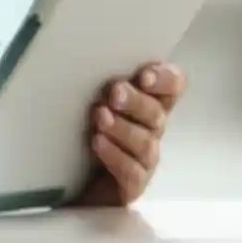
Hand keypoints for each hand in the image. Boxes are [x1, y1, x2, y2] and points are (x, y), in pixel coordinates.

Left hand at [73, 62, 185, 206]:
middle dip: (135, 101)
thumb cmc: (81, 131)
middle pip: (157, 113)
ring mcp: (144, 160)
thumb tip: (93, 56)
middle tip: (114, 93)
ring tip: (100, 117)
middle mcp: (151, 130)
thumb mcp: (89, 99)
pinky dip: (115, 155)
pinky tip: (98, 143)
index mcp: (148, 103)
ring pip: (145, 143)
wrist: (68, 181)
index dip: (166, 79)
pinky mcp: (133, 186)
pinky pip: (132, 171)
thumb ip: (103, 83)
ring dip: (122, 128)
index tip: (145, 76)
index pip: (174, 86)